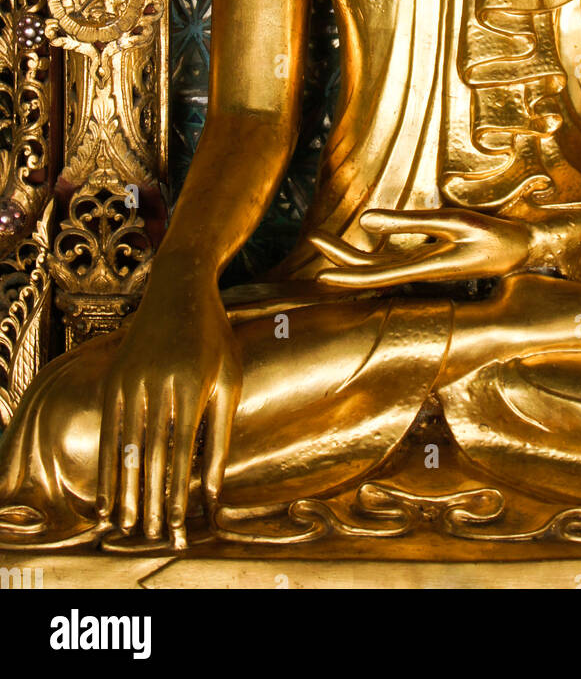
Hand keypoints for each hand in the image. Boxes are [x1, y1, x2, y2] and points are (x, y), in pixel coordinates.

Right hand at [97, 273, 240, 546]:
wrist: (179, 289)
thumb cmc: (214, 337)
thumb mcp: (229, 379)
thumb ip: (220, 434)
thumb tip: (214, 488)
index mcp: (192, 384)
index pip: (182, 452)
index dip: (179, 493)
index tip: (179, 526)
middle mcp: (157, 384)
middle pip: (152, 456)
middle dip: (152, 501)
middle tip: (154, 536)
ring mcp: (130, 380)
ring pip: (125, 448)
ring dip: (126, 492)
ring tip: (127, 526)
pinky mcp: (114, 379)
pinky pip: (108, 431)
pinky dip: (107, 466)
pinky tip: (108, 494)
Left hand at [311, 208, 531, 287]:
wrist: (526, 249)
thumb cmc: (494, 235)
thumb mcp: (453, 222)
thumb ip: (408, 222)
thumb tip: (365, 220)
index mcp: (424, 268)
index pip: (375, 277)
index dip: (346, 276)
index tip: (319, 276)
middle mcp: (421, 273)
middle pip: (371, 272)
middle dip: (341, 258)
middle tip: (313, 238)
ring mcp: (426, 268)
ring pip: (379, 266)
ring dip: (352, 255)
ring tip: (324, 239)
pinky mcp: (432, 261)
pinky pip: (393, 262)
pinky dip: (372, 253)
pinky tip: (363, 241)